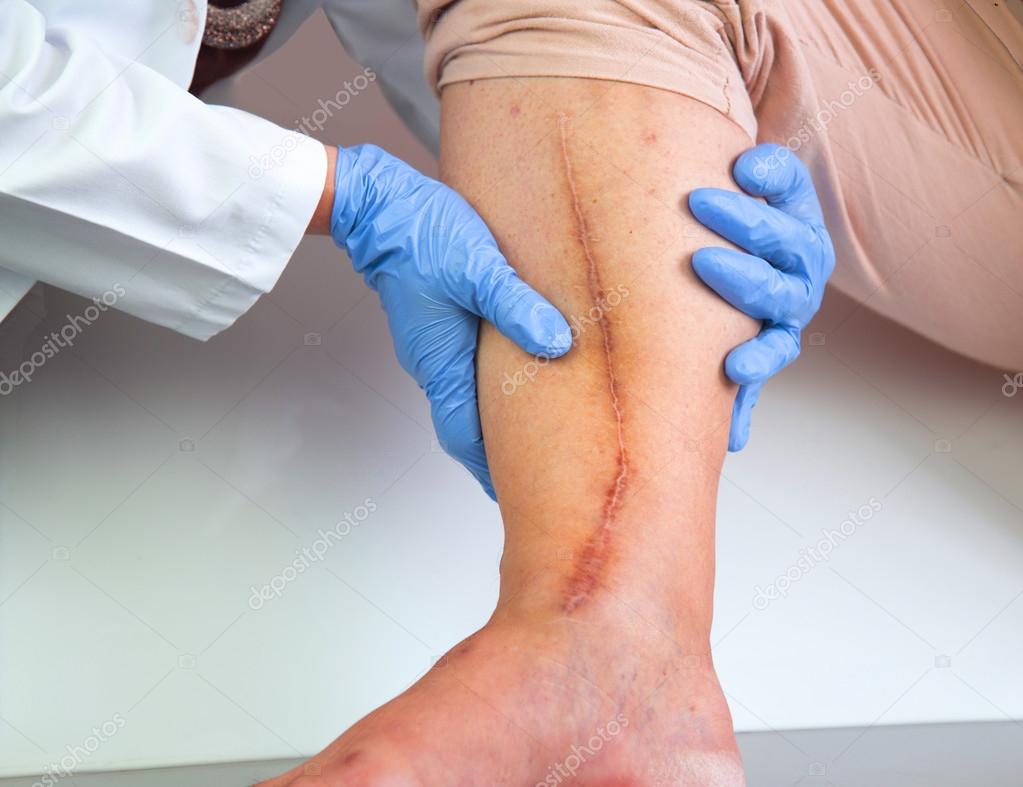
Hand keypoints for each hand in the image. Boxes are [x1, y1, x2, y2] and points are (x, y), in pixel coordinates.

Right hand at [330, 144, 570, 498]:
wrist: (379, 205)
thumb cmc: (421, 233)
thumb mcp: (478, 267)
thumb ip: (517, 307)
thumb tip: (556, 345)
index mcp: (443, 362)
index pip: (467, 437)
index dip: (492, 470)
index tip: (519, 497)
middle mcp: (436, 363)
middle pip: (467, 426)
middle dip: (496, 455)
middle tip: (534, 475)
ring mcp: (434, 347)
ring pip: (467, 399)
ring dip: (494, 421)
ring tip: (532, 433)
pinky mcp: (437, 326)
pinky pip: (465, 371)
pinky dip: (490, 388)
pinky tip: (516, 376)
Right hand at [688, 143, 834, 450]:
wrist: (686, 224)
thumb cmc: (674, 295)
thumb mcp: (678, 343)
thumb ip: (677, 376)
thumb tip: (689, 445)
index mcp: (769, 331)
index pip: (774, 351)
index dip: (759, 360)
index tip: (735, 368)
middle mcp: (789, 289)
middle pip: (782, 292)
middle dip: (746, 280)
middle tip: (701, 263)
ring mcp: (794, 240)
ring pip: (789, 238)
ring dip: (749, 224)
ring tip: (699, 204)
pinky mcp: (788, 191)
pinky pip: (787, 180)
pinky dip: (770, 174)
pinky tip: (742, 168)